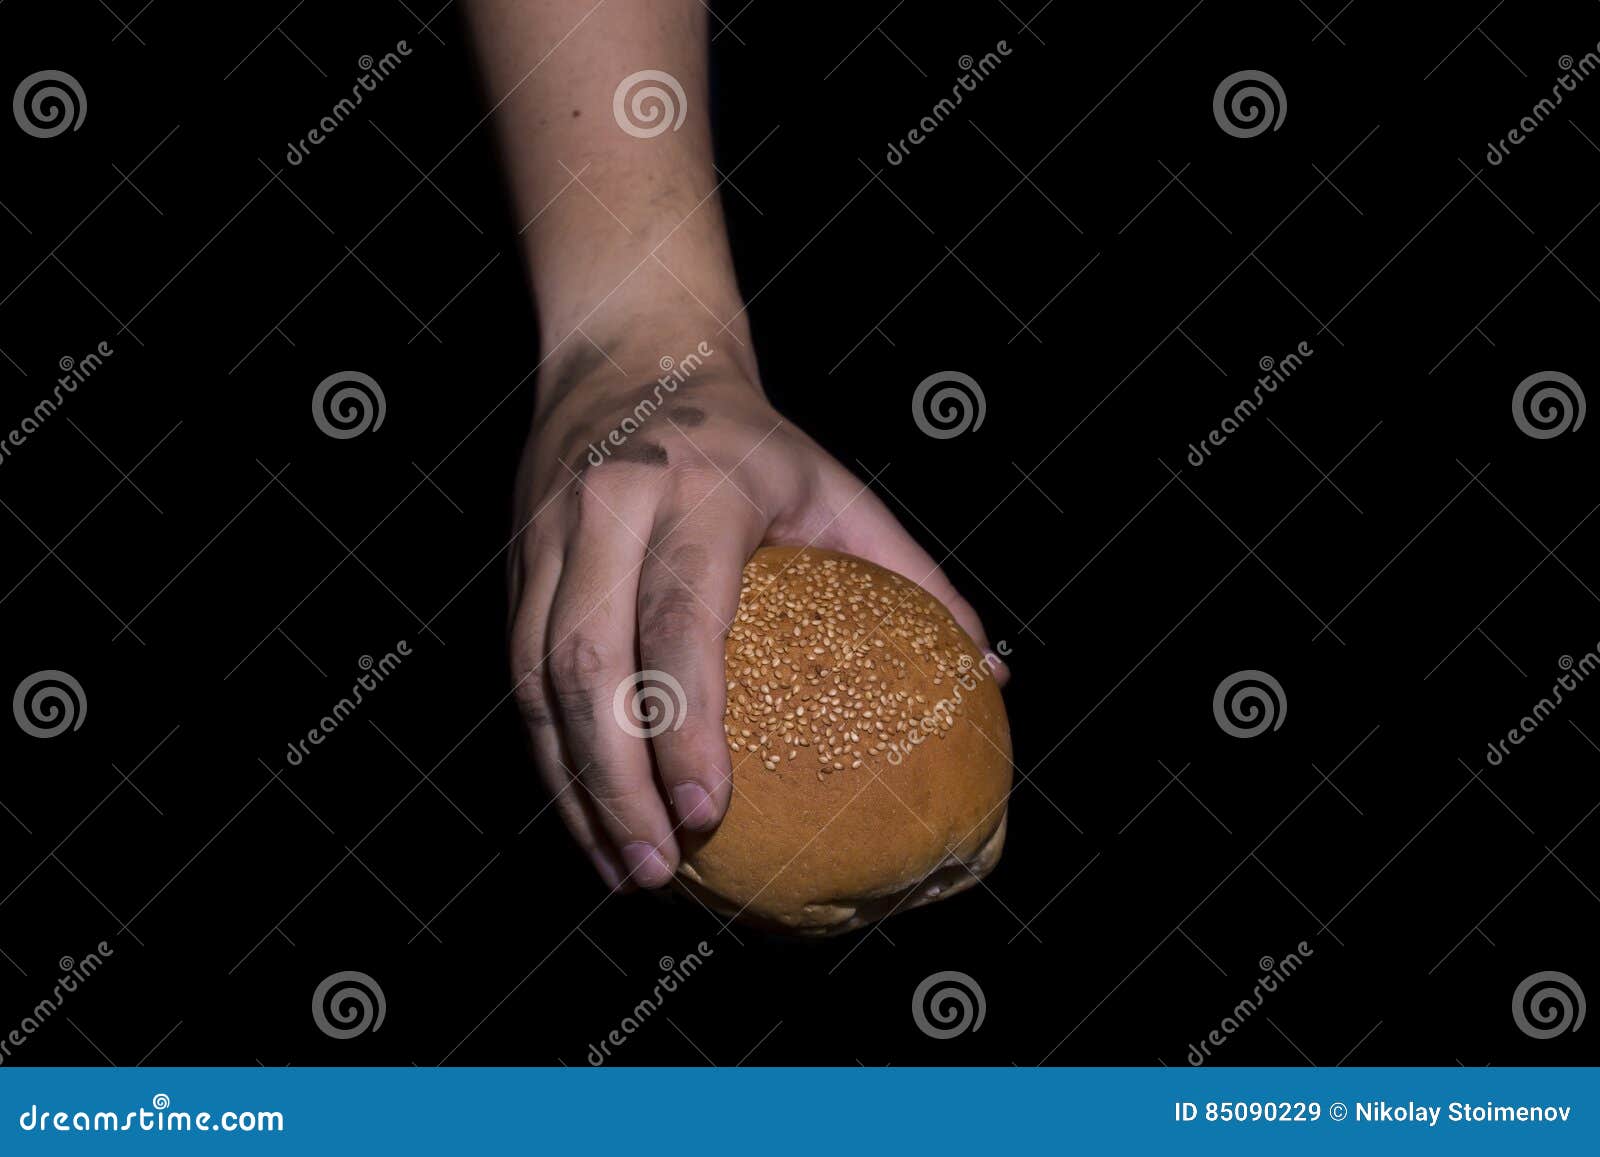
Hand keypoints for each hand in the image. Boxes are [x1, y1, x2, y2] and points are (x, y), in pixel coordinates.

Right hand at [508, 327, 1002, 890]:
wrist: (631, 356)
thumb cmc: (752, 441)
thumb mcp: (837, 488)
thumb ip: (912, 575)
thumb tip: (988, 677)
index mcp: (700, 487)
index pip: (681, 613)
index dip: (687, 718)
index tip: (708, 809)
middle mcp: (611, 509)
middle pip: (590, 662)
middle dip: (616, 780)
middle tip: (663, 871)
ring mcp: (549, 538)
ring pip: (539, 681)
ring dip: (576, 788)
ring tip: (627, 872)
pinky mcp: (518, 567)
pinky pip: (521, 677)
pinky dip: (551, 760)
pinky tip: (589, 820)